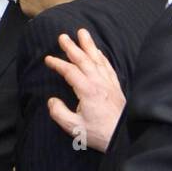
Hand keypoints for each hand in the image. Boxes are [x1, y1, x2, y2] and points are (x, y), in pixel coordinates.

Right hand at [45, 29, 124, 152]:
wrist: (123, 137)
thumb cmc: (99, 134)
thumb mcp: (73, 127)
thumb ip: (59, 112)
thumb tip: (52, 101)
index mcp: (88, 91)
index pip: (70, 71)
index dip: (58, 64)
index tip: (48, 59)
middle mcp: (99, 83)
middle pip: (84, 60)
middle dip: (72, 47)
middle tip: (63, 36)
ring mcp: (109, 84)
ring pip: (97, 59)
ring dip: (89, 45)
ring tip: (82, 33)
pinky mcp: (116, 87)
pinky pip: (108, 66)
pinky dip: (101, 56)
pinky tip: (98, 51)